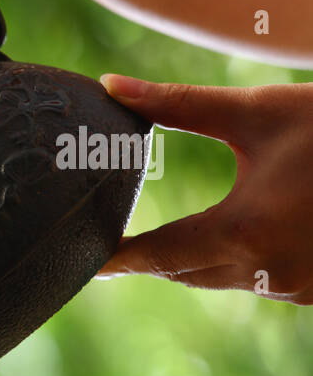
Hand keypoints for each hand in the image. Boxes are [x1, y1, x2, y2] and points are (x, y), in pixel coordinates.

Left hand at [97, 75, 312, 304]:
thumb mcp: (258, 111)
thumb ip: (177, 106)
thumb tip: (111, 87)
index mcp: (244, 232)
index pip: (156, 255)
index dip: (115, 257)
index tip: (82, 257)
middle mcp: (268, 272)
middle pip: (182, 272)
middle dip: (150, 257)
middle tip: (109, 245)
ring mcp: (298, 288)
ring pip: (220, 279)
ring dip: (194, 258)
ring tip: (155, 242)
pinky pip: (258, 281)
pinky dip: (237, 261)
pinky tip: (229, 238)